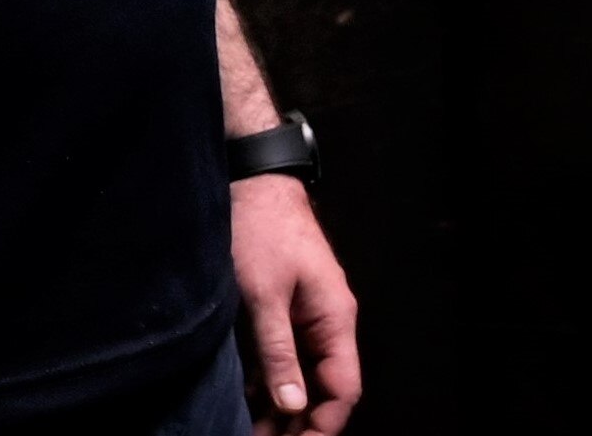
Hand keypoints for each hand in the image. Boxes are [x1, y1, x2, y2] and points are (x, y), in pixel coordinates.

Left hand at [232, 175, 358, 432]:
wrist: (250, 180)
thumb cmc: (260, 229)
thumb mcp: (263, 295)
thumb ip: (279, 351)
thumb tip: (293, 405)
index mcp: (335, 319)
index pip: (342, 388)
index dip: (324, 423)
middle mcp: (326, 322)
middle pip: (322, 386)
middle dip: (299, 420)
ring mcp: (305, 314)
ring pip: (301, 373)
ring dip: (281, 404)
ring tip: (253, 430)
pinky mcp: (282, 306)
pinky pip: (283, 354)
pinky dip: (269, 379)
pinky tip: (248, 400)